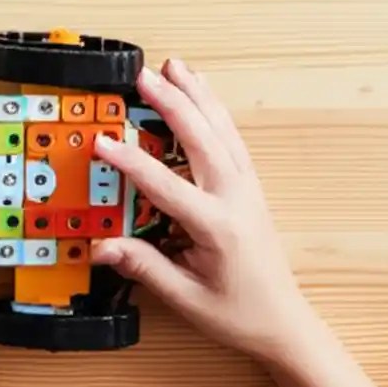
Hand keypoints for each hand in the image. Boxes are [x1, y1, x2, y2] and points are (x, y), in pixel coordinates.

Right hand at [91, 60, 313, 360]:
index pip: (167, 186)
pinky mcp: (249, 187)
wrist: (283, 320)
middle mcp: (236, 199)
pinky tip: (202, 94)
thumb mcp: (186, 298)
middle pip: (202, 139)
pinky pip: (231, 139)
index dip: (131, 162)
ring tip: (174, 66)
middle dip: (171, 102)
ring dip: (197, 95)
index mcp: (218, 227)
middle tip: (143, 76)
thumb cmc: (239, 313)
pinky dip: (214, 111)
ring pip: (221, 130)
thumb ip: (145, 267)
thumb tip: (104, 247)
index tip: (104, 142)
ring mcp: (247, 189)